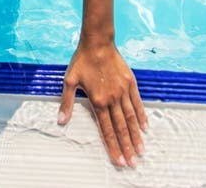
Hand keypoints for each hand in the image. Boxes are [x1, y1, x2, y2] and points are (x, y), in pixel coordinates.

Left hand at [58, 40, 147, 168]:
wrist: (97, 42)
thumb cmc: (82, 61)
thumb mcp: (69, 81)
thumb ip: (67, 103)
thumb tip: (61, 121)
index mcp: (98, 101)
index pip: (107, 130)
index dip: (113, 147)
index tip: (118, 161)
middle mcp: (112, 99)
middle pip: (121, 128)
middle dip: (127, 147)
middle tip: (133, 163)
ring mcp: (123, 91)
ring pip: (131, 118)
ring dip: (136, 136)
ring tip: (141, 150)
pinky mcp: (130, 83)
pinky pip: (137, 103)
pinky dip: (141, 116)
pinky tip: (145, 127)